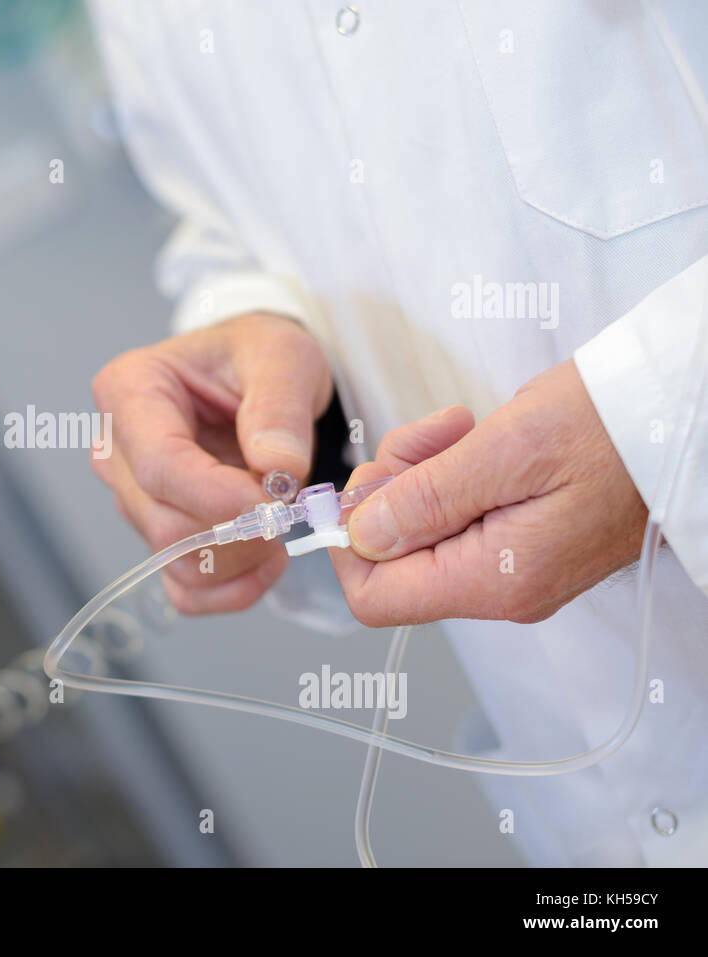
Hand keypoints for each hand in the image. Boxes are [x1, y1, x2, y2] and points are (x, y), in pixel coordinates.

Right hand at [91, 312, 331, 612]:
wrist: (255, 375)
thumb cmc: (256, 356)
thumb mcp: (282, 356)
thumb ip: (280, 405)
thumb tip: (276, 467)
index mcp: (131, 390)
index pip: (158, 463)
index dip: (213, 496)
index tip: (271, 505)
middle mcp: (117, 448)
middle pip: (162, 520)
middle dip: (236, 530)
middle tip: (290, 511)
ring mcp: (132, 496)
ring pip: (174, 558)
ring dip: (240, 560)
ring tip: (284, 528)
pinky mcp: (157, 533)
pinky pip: (183, 587)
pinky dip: (230, 588)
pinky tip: (267, 562)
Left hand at [329, 359, 647, 625]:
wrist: (678, 417)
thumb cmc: (609, 427)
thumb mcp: (505, 450)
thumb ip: (424, 501)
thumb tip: (360, 538)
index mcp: (495, 581)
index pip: (376, 600)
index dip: (352, 541)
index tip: (371, 481)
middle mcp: (501, 589)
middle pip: (394, 559)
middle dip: (391, 490)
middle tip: (428, 438)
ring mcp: (512, 566)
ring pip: (420, 529)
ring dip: (419, 471)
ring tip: (458, 427)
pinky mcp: (522, 539)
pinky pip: (454, 515)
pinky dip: (446, 471)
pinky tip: (472, 435)